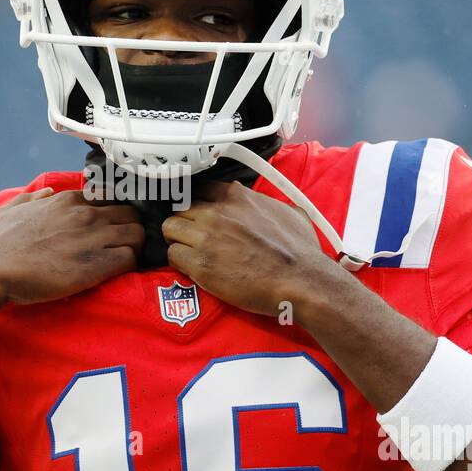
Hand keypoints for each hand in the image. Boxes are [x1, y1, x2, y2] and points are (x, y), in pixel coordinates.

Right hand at [0, 188, 142, 305]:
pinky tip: (118, 272)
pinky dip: (129, 265)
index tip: (110, 227)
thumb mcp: (9, 209)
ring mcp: (93, 237)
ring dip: (134, 247)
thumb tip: (47, 193)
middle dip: (130, 229)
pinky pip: (130, 258)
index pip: (109, 198)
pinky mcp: (97, 264)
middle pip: (130, 214)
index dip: (113, 214)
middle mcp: (85, 214)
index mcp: (67, 200)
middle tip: (122, 245)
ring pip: (137, 234)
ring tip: (124, 260)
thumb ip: (31, 198)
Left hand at [161, 181, 331, 315]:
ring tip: (188, 251)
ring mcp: (207, 237)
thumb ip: (267, 203)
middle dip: (184, 222)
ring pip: (170, 228)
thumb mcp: (290, 211)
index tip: (197, 214)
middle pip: (180, 208)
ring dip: (177, 239)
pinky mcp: (201, 263)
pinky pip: (173, 255)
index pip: (200, 189)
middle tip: (192, 237)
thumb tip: (265, 205)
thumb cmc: (300, 251)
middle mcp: (218, 212)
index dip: (197, 204)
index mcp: (236, 196)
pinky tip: (192, 267)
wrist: (301, 280)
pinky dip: (179, 261)